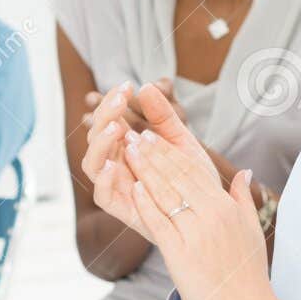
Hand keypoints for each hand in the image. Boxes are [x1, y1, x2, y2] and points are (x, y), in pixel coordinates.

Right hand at [85, 82, 215, 239]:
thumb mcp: (180, 140)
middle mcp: (117, 164)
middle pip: (96, 138)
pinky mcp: (122, 208)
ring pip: (92, 164)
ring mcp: (117, 185)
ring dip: (99, 144)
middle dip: (104, 116)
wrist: (208, 214)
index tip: (127, 86)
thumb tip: (147, 86)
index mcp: (126, 145)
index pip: (109, 119)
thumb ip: (164, 115)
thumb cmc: (192, 177)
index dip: (113, 102)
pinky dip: (104, 179)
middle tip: (120, 101)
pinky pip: (102, 195)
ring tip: (116, 128)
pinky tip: (115, 164)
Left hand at [120, 116, 287, 299]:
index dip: (170, 152)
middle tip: (134, 136)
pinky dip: (146, 203)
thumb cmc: (248, 273)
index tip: (152, 137)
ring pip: (166, 194)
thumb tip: (243, 172)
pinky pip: (160, 222)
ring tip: (128, 153)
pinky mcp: (180, 253)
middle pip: (177, 176)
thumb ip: (243, 198)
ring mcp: (196, 234)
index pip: (194, 171)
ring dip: (145, 171)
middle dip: (153, 154)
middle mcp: (212, 215)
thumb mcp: (251, 229)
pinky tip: (133, 187)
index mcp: (226, 207)